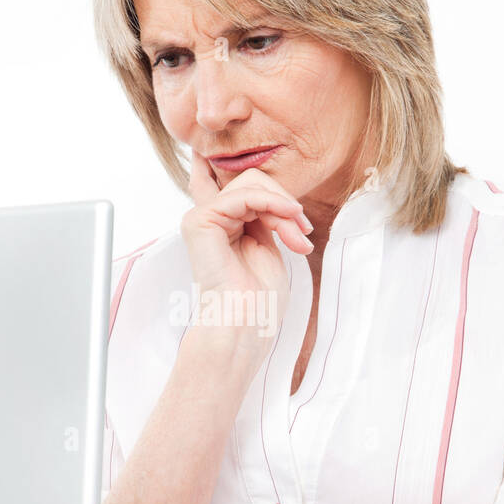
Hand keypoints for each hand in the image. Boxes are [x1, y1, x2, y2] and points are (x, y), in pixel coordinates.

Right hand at [180, 150, 313, 348]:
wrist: (247, 322)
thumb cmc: (260, 296)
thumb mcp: (269, 243)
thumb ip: (264, 212)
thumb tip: (270, 190)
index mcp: (222, 224)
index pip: (237, 184)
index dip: (265, 186)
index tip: (296, 217)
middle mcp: (208, 218)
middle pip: (252, 181)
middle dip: (285, 203)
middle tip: (303, 233)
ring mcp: (201, 218)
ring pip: (251, 184)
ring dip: (283, 208)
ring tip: (298, 238)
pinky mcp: (199, 221)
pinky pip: (243, 195)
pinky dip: (272, 203)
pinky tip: (289, 217)